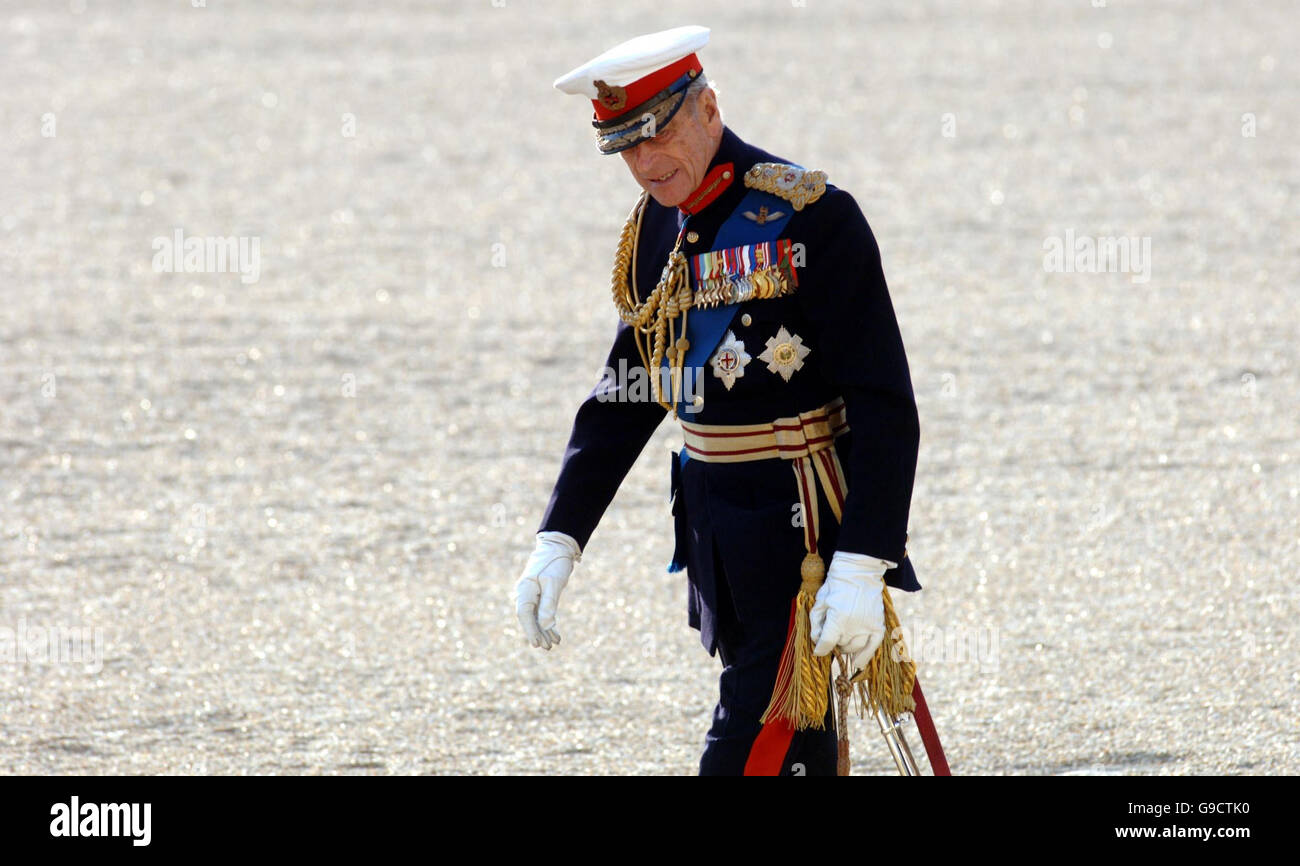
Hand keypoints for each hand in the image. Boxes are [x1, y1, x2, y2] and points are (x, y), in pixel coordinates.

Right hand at [514, 531, 581, 649]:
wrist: (558, 547)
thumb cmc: (555, 563)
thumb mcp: (554, 583)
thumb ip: (549, 604)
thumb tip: (546, 625)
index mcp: (525, 589)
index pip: (524, 614)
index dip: (530, 630)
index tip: (536, 644)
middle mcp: (526, 593)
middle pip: (529, 619)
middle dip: (538, 634)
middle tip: (547, 647)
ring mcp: (532, 595)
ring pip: (536, 618)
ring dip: (543, 631)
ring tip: (552, 645)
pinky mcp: (541, 595)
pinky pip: (542, 613)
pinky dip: (548, 624)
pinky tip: (555, 634)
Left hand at [809, 551, 894, 671]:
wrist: (859, 572)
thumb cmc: (836, 586)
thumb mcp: (820, 602)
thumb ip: (816, 624)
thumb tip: (816, 642)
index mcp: (838, 618)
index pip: (826, 643)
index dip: (820, 648)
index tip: (818, 650)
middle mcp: (854, 625)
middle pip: (840, 646)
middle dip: (834, 643)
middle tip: (832, 635)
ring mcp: (868, 626)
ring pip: (855, 648)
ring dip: (846, 647)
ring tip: (843, 639)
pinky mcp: (878, 625)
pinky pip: (873, 647)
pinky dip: (865, 656)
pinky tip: (858, 663)